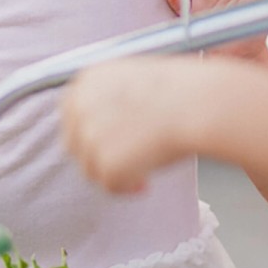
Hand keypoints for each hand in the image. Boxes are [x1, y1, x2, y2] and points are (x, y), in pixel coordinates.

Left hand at [61, 56, 210, 192]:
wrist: (196, 104)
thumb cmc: (181, 91)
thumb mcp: (135, 79)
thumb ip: (111, 97)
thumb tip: (108, 123)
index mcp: (88, 80)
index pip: (72, 112)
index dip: (91, 131)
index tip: (110, 141)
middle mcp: (80, 106)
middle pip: (75, 143)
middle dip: (99, 155)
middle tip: (128, 161)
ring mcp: (90, 137)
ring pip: (91, 168)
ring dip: (115, 172)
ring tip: (144, 169)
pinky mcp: (104, 164)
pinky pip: (110, 186)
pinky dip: (127, 188)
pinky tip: (145, 183)